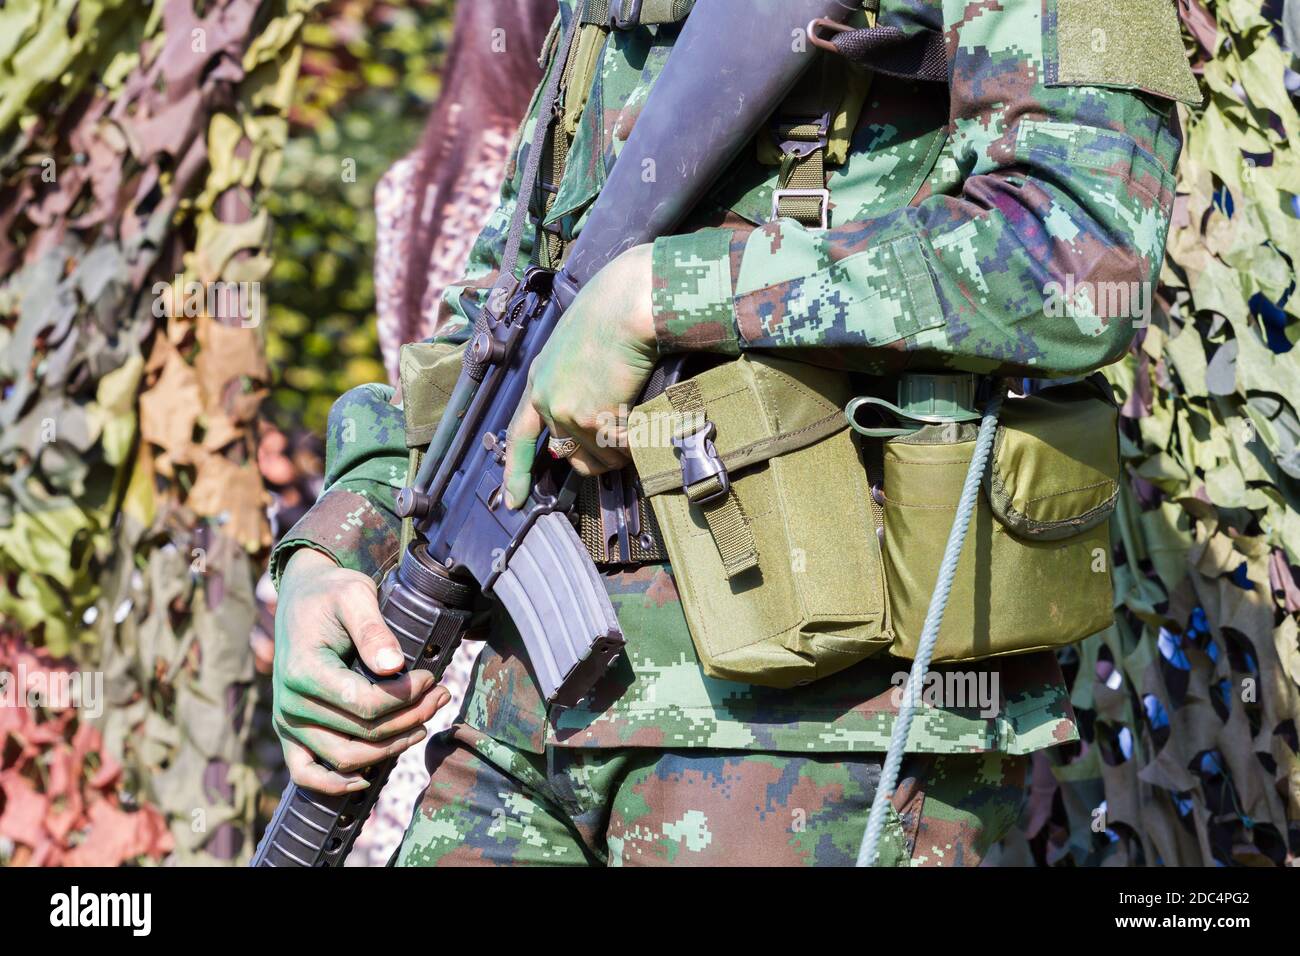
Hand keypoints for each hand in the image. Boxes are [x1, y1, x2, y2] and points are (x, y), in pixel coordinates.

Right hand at [271, 547, 452, 793]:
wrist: (301, 597)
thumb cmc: (331, 594)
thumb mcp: (354, 595)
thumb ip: (372, 629)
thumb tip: (393, 665)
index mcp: (304, 671)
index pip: (364, 703)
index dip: (406, 697)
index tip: (431, 677)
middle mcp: (290, 703)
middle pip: (362, 732)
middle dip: (411, 717)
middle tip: (442, 696)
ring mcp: (288, 722)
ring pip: (345, 757)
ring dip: (391, 748)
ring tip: (425, 721)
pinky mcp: (291, 732)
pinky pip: (306, 773)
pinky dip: (335, 784)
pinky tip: (368, 777)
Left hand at [504, 243, 657, 507]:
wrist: (626, 305)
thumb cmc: (613, 315)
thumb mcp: (577, 350)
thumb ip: (574, 383)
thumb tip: (590, 423)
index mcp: (539, 380)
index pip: (520, 435)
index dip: (516, 470)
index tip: (512, 498)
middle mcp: (545, 399)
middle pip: (569, 454)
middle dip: (597, 455)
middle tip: (621, 434)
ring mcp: (564, 411)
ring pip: (598, 457)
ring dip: (620, 449)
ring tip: (635, 416)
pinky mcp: (589, 418)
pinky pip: (618, 450)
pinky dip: (634, 441)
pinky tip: (641, 413)